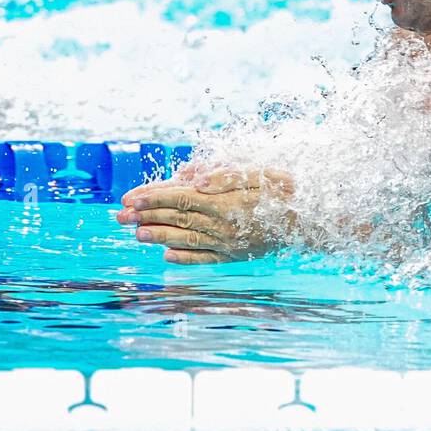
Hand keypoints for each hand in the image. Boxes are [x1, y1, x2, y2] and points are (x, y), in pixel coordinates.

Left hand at [115, 166, 294, 264]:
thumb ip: (225, 174)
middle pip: (177, 218)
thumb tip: (194, 179)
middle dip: (146, 216)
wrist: (311, 222)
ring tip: (136, 235)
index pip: (179, 198)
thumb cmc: (284, 191)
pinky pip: (205, 258)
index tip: (130, 198)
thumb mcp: (258, 172)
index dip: (153, 197)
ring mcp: (227, 242)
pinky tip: (168, 256)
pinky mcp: (235, 255)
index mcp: (224, 201)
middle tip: (120, 217)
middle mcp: (221, 224)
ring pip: (185, 239)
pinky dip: (185, 258)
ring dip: (158, 237)